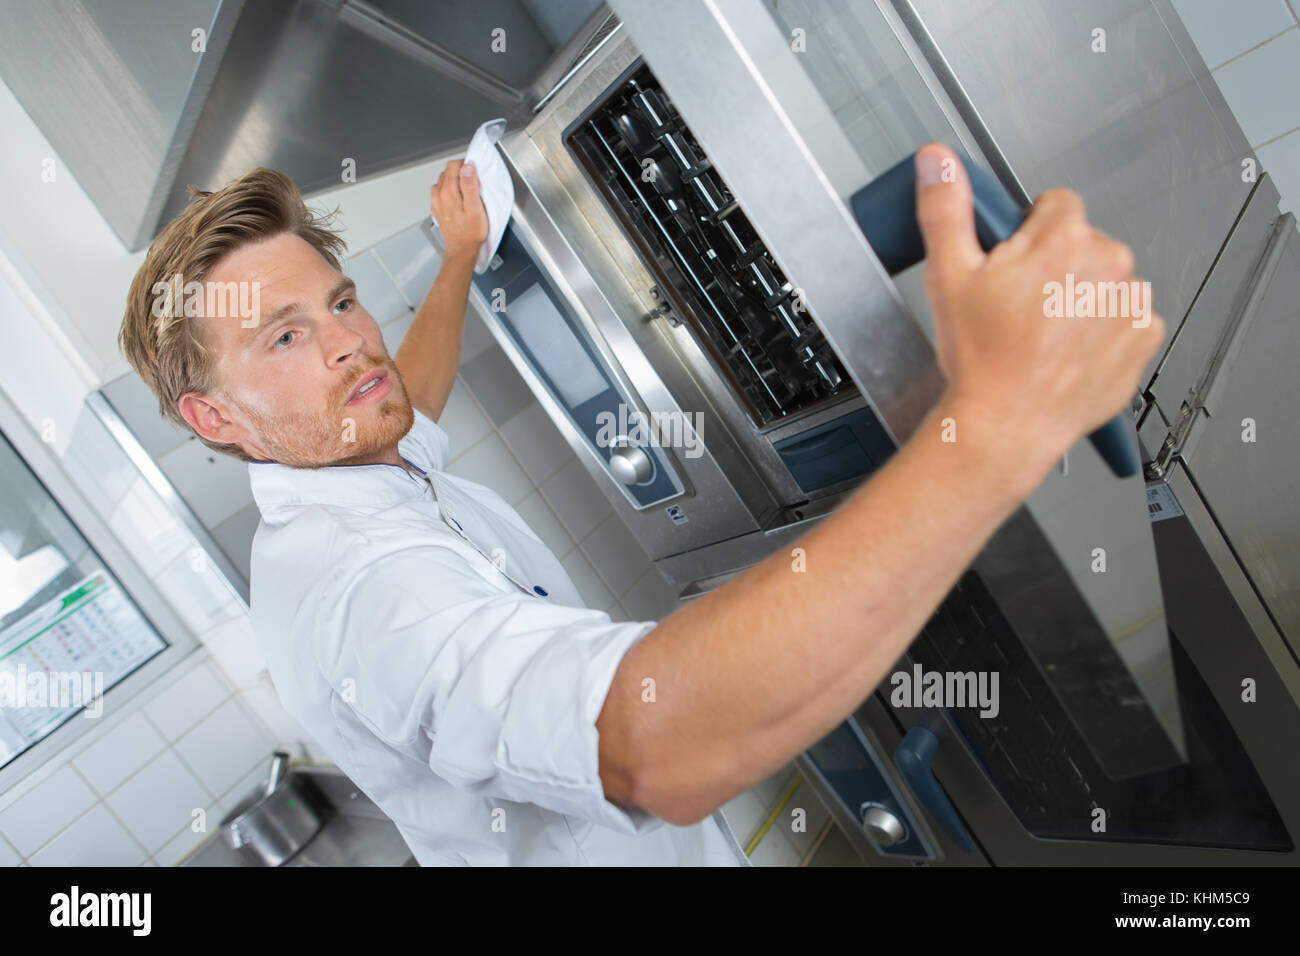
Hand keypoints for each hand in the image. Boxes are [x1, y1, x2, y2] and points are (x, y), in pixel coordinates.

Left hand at [430, 160, 488, 261]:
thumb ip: (470, 186)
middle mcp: (438, 196)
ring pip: (442, 181)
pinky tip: (459, 200)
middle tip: (473, 184)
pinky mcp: (437, 209)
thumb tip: (467, 167)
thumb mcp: (475, 208)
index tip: (474, 173)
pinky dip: (449, 191)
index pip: (452, 166)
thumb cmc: (470, 233)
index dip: (465, 165)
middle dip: (460, 173)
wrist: (461, 250)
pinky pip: (441, 192)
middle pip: (447, 172)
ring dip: (454, 182)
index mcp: (447, 193)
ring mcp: (436, 202)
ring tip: (466, 193)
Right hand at [914, 142, 1164, 479]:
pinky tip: (1068, 351)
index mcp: (1063, 238)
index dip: (1026, 233)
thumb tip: (938, 160)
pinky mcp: (1142, 339)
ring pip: (1102, 280)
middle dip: (1054, 266)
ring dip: (1080, 297)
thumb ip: (946, 208)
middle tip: (1018, 306)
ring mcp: (1131, 303)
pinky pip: (1124, 319)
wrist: (1006, 425)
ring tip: (1041, 334)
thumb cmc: (981, 360)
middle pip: (1081, 242)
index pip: (1055, 204)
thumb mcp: (948, 276)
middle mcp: (1109, 263)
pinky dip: (1102, 331)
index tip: (1011, 267)